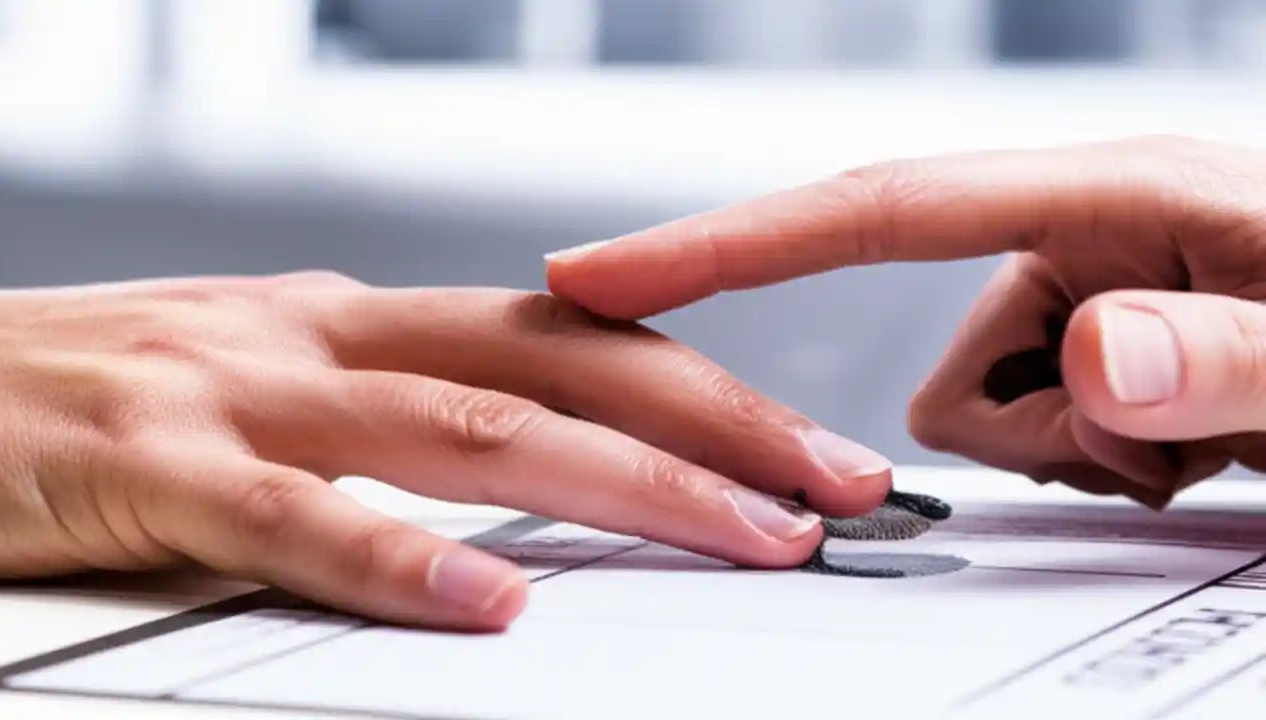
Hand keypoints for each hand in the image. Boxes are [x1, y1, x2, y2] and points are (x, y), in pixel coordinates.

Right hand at [0, 273, 888, 629]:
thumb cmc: (94, 398)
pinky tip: (491, 604)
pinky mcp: (153, 467)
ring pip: (466, 429)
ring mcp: (240, 394)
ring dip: (621, 484)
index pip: (564, 340)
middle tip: (834, 487)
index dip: (697, 389)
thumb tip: (511, 478)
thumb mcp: (266, 388)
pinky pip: (297, 520)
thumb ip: (383, 421)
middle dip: (713, 428)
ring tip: (742, 539)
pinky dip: (399, 562)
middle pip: (556, 368)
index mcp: (355, 322)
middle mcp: (321, 337)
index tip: (803, 449)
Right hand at [545, 136, 1265, 506]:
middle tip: (1180, 452)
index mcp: (1118, 196)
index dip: (721, 243)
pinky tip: (1195, 450)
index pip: (872, 208)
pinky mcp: (1111, 350)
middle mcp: (1091, 236)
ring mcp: (1098, 297)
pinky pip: (1037, 432)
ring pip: (989, 414)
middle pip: (946, 366)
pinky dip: (1102, 467)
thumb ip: (1238, 354)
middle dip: (1041, 442)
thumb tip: (1093, 352)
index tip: (599, 272)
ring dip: (1082, 462)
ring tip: (1208, 452)